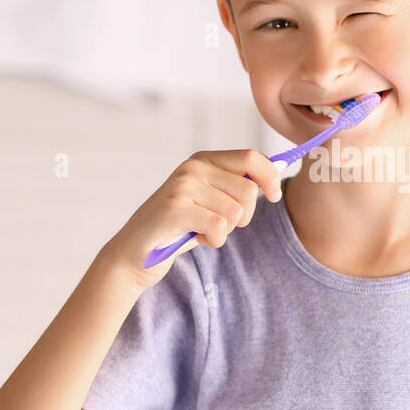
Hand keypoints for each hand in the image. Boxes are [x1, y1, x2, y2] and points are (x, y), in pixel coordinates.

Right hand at [102, 149, 282, 288]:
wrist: (134, 252)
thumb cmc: (179, 227)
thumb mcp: (211, 201)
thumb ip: (236, 186)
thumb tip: (275, 175)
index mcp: (203, 160)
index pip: (252, 157)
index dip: (271, 177)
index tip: (274, 196)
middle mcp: (193, 167)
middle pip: (248, 191)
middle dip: (243, 216)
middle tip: (218, 224)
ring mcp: (182, 186)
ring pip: (235, 212)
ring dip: (224, 231)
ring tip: (200, 230)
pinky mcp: (175, 209)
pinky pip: (220, 227)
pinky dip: (213, 240)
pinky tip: (195, 238)